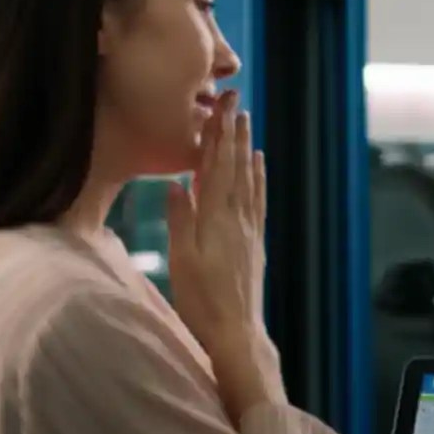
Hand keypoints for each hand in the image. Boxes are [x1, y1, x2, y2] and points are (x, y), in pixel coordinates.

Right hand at [167, 89, 266, 343]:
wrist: (236, 330)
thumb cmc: (201, 300)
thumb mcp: (181, 260)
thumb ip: (180, 220)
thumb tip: (176, 183)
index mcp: (216, 219)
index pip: (217, 168)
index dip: (218, 137)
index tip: (219, 109)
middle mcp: (237, 218)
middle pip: (236, 167)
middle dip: (234, 134)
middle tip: (235, 103)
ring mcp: (250, 229)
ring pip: (248, 179)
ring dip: (246, 149)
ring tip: (246, 124)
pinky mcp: (255, 241)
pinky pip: (258, 199)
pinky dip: (258, 177)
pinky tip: (258, 165)